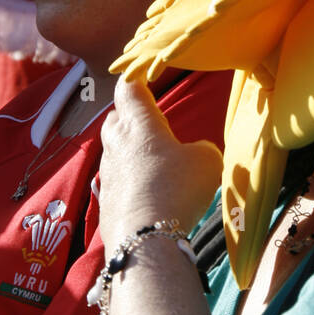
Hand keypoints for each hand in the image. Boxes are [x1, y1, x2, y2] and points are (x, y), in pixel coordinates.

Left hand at [98, 76, 222, 254]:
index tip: (144, 75)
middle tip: (151, 124)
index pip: (129, 87)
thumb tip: (194, 153)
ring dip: (129, 150)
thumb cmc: (177, 188)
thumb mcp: (207, 161)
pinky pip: (117, 179)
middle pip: (115, 117)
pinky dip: (129, 180)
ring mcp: (108, 172)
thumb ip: (201, 149)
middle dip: (129, 116)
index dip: (136, 78)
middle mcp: (117, 142)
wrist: (145, 239)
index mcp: (139, 123)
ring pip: (113, 149)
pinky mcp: (106, 199)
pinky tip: (146, 193)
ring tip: (152, 162)